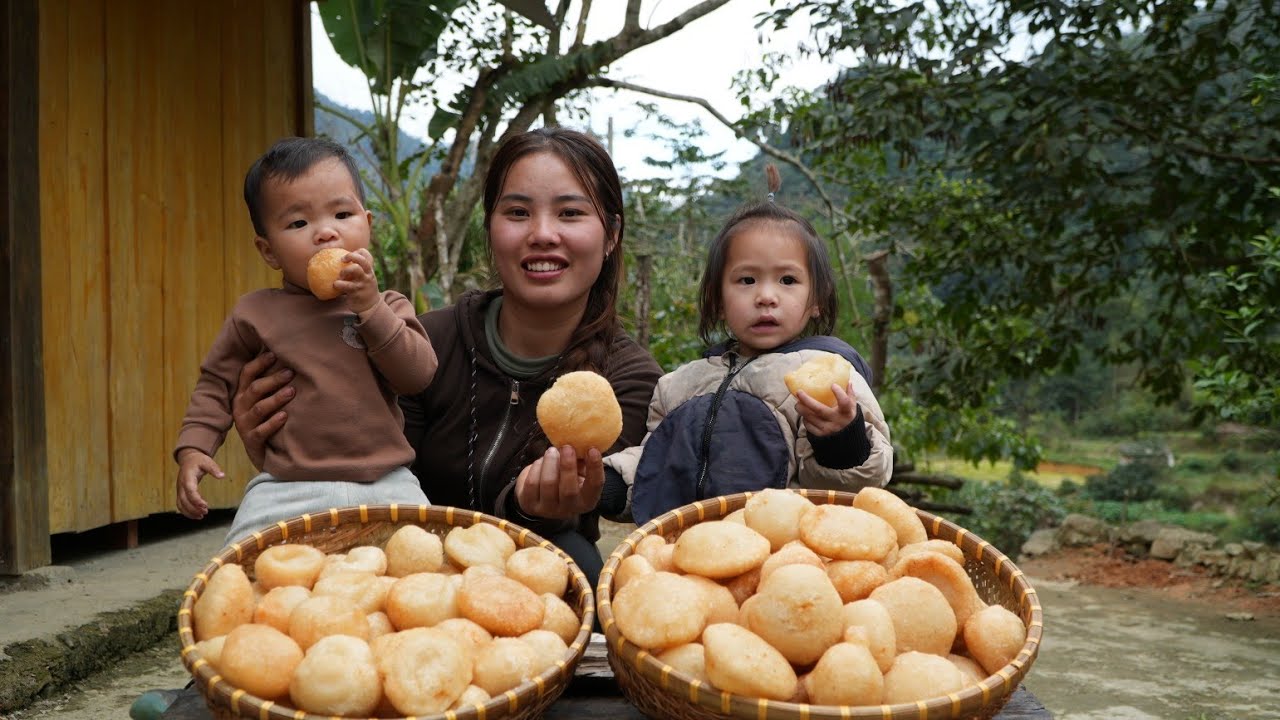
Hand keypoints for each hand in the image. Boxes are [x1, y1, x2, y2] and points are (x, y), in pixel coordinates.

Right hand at [176, 449, 223, 518]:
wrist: (188, 460)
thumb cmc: (198, 461)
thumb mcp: (207, 461)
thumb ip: (214, 469)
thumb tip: (222, 476)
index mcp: (187, 477)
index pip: (190, 490)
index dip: (196, 500)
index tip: (205, 506)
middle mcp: (181, 485)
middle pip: (184, 500)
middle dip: (193, 508)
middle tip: (205, 512)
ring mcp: (179, 490)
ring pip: (180, 504)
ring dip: (189, 512)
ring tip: (201, 516)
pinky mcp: (180, 493)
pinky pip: (180, 505)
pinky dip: (187, 512)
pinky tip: (196, 515)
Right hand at [232, 351, 293, 468]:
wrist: (261, 452)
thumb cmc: (266, 418)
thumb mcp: (263, 399)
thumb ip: (269, 383)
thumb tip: (286, 359)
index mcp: (242, 394)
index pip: (247, 374)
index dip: (259, 363)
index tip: (274, 354)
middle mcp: (240, 407)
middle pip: (255, 389)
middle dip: (273, 380)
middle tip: (290, 373)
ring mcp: (245, 424)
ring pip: (259, 408)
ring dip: (276, 399)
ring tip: (292, 391)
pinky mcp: (252, 440)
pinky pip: (262, 431)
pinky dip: (274, 423)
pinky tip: (285, 416)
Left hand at [334, 248, 378, 316]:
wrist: (370, 307)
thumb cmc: (363, 289)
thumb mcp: (364, 278)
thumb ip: (357, 270)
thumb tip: (339, 261)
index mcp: (369, 270)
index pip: (367, 255)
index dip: (358, 252)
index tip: (350, 256)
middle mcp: (367, 275)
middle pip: (362, 259)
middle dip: (350, 256)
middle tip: (342, 260)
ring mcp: (363, 283)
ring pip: (355, 268)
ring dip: (344, 270)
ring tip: (340, 276)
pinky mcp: (357, 292)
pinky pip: (346, 285)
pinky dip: (338, 284)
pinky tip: (335, 285)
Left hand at [514, 446, 604, 518]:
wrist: (542, 496)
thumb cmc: (565, 479)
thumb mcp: (578, 471)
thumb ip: (581, 460)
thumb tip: (582, 441)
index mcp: (587, 500)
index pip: (595, 486)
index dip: (595, 467)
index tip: (592, 449)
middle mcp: (569, 509)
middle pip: (569, 490)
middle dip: (567, 466)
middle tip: (566, 447)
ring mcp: (548, 510)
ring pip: (548, 484)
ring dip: (550, 463)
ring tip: (552, 451)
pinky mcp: (530, 505)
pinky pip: (532, 483)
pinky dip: (536, 468)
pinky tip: (541, 462)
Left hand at [796, 381, 857, 436]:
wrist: (848, 441)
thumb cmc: (847, 419)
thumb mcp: (852, 407)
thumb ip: (850, 394)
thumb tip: (848, 381)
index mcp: (847, 413)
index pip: (844, 403)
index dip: (839, 394)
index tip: (832, 385)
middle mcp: (837, 421)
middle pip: (819, 409)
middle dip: (807, 400)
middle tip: (799, 392)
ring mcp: (828, 429)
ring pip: (811, 418)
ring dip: (802, 409)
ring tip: (798, 403)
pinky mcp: (821, 435)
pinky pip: (809, 426)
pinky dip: (805, 419)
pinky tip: (804, 414)